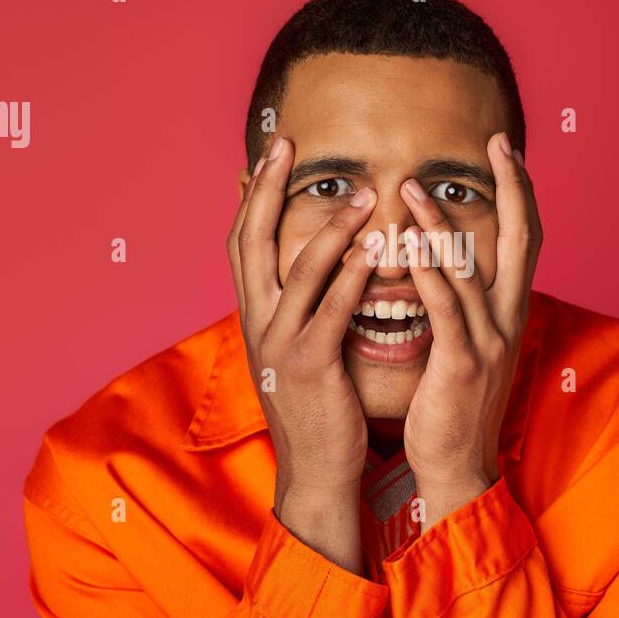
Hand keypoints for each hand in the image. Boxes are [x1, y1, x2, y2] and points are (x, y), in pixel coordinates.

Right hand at [226, 134, 384, 572]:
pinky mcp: (309, 367)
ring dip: (328, 228)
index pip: (245, 242)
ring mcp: (279, 345)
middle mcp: (258, 323)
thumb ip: (301, 304)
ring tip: (359, 194)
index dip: (253, 195)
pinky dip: (350, 278)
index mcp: (257, 315)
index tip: (266, 153)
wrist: (315, 472)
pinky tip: (373, 250)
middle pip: (253, 242)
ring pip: (298, 272)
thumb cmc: (317, 406)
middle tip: (283, 145)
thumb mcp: (298, 348)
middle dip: (267, 190)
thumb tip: (313, 263)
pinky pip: (330, 312)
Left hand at [399, 132, 543, 530]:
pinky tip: (410, 248)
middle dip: (512, 188)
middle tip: (498, 143)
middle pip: (521, 240)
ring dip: (440, 225)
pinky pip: (446, 311)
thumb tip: (447, 261)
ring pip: (469, 270)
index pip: (525, 239)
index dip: (522, 193)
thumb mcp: (467, 345)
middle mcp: (509, 319)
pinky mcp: (462, 364)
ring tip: (411, 188)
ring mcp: (489, 342)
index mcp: (509, 312)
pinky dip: (429, 276)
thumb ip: (462, 302)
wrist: (455, 465)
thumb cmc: (451, 404)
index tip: (508, 151)